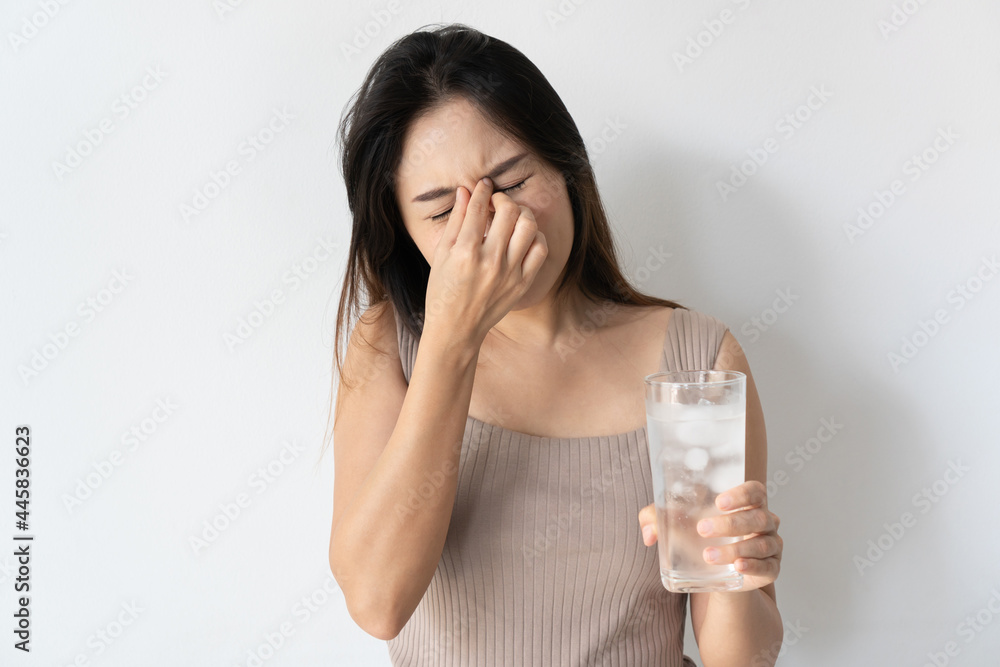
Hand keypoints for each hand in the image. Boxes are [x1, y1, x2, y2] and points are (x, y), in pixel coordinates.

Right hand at [422, 177, 547, 347]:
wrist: (456, 329)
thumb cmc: (443, 291)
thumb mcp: (442, 254)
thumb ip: (456, 221)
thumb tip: (465, 191)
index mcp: (465, 252)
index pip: (478, 207)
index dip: (482, 190)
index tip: (483, 185)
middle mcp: (490, 261)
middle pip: (509, 212)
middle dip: (502, 199)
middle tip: (496, 202)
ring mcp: (510, 273)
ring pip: (529, 226)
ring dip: (521, 214)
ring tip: (511, 217)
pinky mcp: (523, 283)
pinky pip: (540, 249)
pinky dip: (535, 236)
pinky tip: (522, 236)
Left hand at [637, 480, 781, 592]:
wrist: (714, 575)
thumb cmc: (699, 539)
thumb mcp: (678, 525)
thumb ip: (657, 519)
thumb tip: (648, 534)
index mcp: (748, 504)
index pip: (756, 491)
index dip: (742, 494)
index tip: (719, 502)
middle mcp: (765, 523)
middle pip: (758, 518)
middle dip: (730, 524)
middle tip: (702, 530)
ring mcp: (771, 547)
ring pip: (761, 544)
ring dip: (735, 549)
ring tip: (708, 556)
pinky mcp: (771, 570)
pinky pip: (768, 567)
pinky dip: (754, 565)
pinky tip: (738, 566)